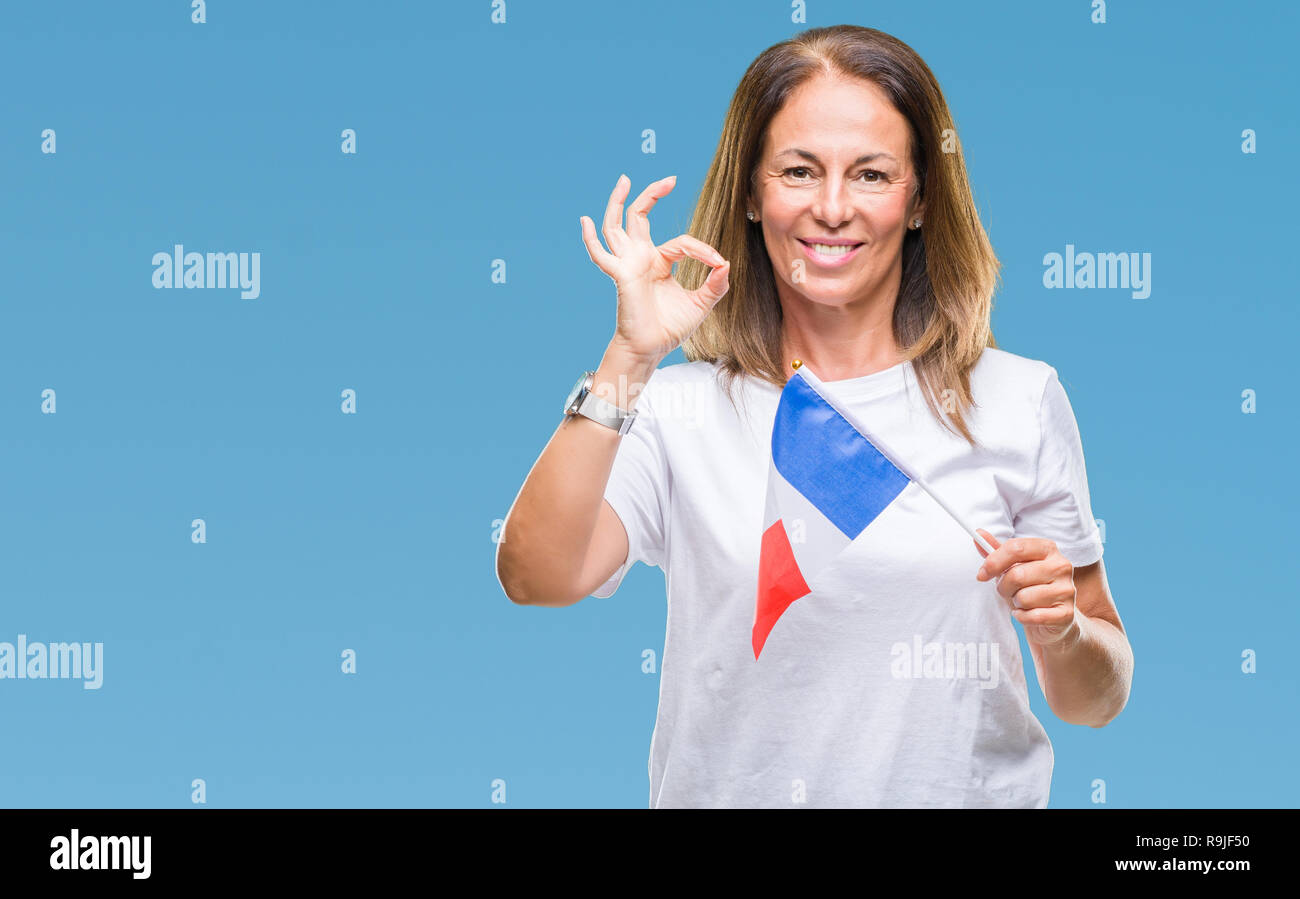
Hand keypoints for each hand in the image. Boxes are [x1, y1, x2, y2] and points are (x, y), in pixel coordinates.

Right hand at [580, 174, 730, 362]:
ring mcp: (628, 264)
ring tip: (624, 180)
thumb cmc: (670, 328)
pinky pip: (602, 255)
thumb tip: (726, 263)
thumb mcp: (701, 303)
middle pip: (639, 217)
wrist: (652, 349)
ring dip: (618, 202)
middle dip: (652, 194)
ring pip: (617, 225)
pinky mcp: (620, 275)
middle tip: (670, 179)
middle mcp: (641, 258)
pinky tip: (585, 221)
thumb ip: (715, 284)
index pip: (681, 242)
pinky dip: (591, 239)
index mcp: (659, 262)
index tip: (719, 263)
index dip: (702, 249)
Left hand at [973, 528, 1079, 646]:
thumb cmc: (1030, 588)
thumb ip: (997, 551)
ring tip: (1023, 602)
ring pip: (1024, 597)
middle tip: (1008, 591)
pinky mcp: (1067, 613)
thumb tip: (979, 534)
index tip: (982, 574)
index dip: (993, 562)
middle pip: (1017, 574)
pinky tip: (1029, 614)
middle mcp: (1061, 566)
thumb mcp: (1013, 567)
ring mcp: (1067, 590)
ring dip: (1016, 603)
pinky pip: (1033, 616)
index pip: (1015, 548)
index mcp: (1047, 549)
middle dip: (1004, 587)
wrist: (1051, 618)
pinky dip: (1023, 617)